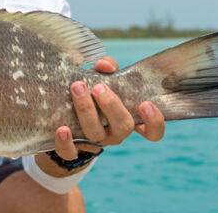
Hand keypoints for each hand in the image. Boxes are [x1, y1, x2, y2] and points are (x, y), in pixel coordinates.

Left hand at [41, 56, 165, 175]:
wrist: (63, 118)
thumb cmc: (91, 94)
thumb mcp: (102, 79)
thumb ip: (107, 68)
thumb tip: (105, 65)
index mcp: (128, 119)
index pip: (153, 131)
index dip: (154, 122)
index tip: (145, 104)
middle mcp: (115, 133)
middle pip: (122, 127)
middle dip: (112, 105)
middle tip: (98, 87)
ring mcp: (95, 143)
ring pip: (95, 134)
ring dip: (86, 111)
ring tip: (77, 87)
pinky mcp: (73, 150)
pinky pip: (70, 152)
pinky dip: (66, 142)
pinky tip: (62, 129)